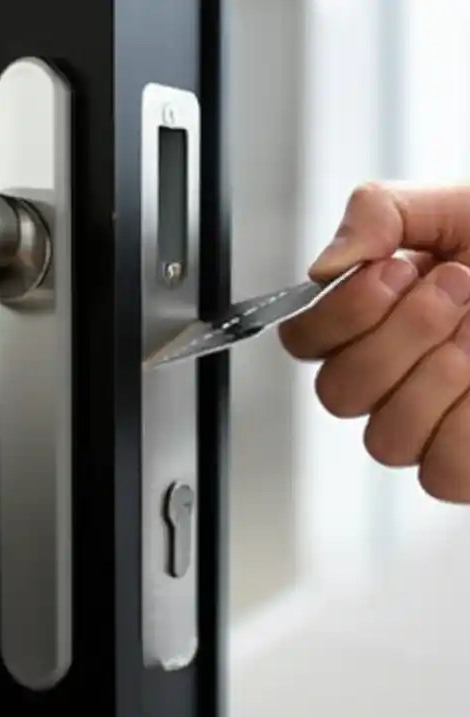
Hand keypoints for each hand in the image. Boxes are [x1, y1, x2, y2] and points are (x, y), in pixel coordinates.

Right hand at [278, 182, 469, 500]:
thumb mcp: (457, 204)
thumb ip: (378, 214)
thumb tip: (325, 268)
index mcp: (367, 321)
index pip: (303, 340)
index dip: (341, 313)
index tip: (398, 269)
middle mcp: (385, 382)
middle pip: (338, 393)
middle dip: (402, 336)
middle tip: (461, 287)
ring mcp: (425, 428)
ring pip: (386, 440)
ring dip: (439, 377)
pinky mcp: (468, 465)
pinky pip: (442, 473)